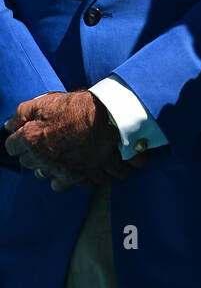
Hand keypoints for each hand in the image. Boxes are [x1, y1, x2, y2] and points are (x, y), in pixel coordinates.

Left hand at [3, 92, 145, 187]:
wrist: (105, 118)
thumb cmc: (75, 107)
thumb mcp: (45, 102)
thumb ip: (21, 113)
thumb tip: (8, 125)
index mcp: (30, 138)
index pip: (11, 146)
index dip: (19, 139)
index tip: (27, 135)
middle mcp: (40, 157)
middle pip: (25, 161)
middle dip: (31, 151)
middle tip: (45, 141)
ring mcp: (56, 168)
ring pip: (39, 174)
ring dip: (43, 165)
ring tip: (55, 154)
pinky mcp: (72, 176)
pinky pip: (56, 185)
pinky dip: (58, 178)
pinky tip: (64, 166)